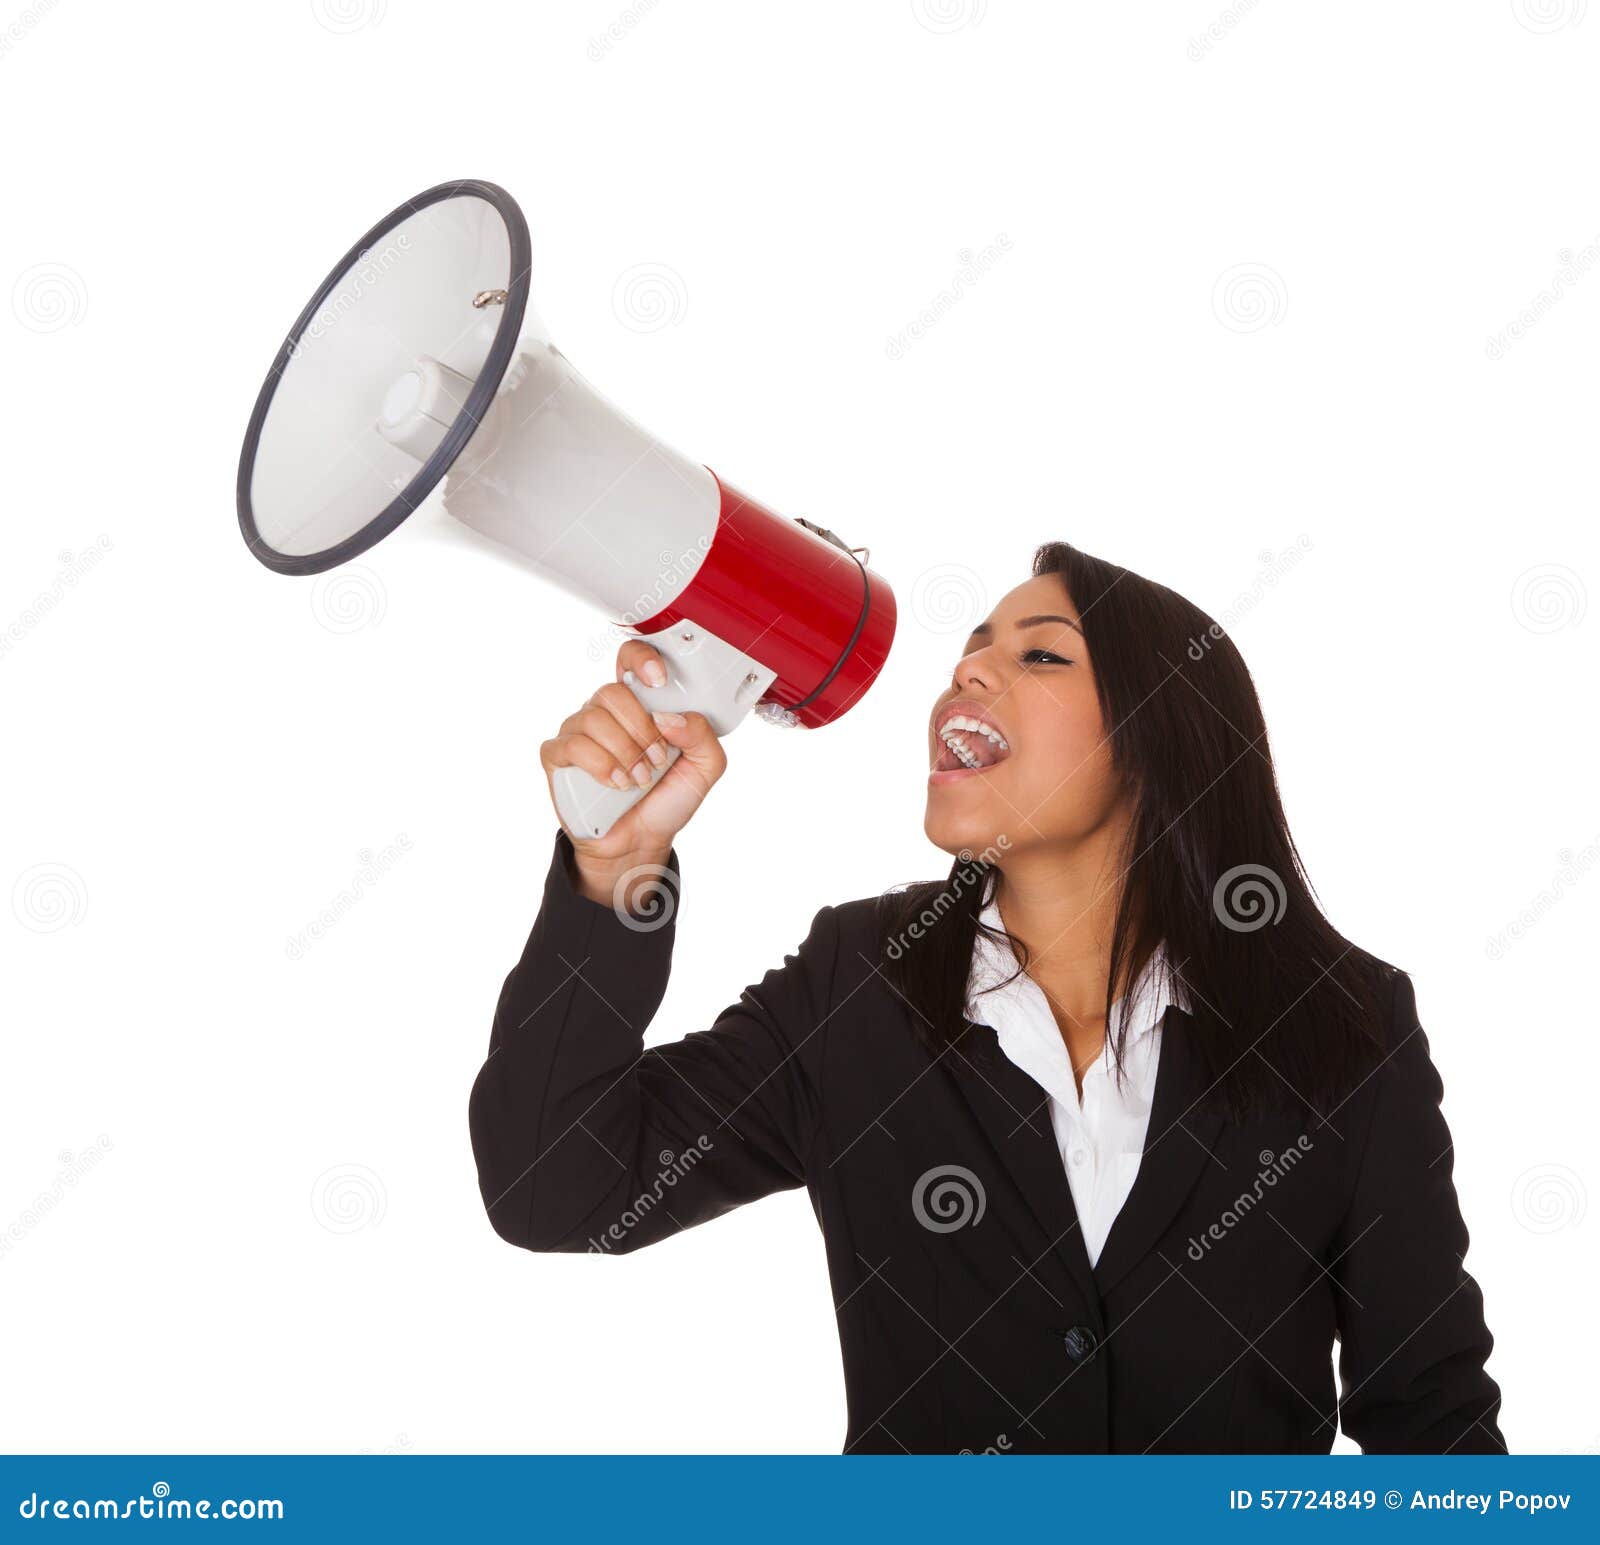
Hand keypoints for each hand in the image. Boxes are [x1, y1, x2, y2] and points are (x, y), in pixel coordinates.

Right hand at [539, 639, 727, 904]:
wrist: (640, 841)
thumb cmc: (666, 799)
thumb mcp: (704, 768)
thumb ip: (703, 736)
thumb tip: (671, 717)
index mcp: (640, 704)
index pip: (630, 659)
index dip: (641, 658)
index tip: (658, 680)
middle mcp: (606, 712)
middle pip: (612, 692)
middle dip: (640, 729)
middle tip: (656, 759)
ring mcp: (578, 732)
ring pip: (593, 718)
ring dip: (624, 752)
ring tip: (639, 779)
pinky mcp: (558, 757)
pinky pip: (571, 745)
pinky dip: (600, 765)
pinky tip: (617, 783)